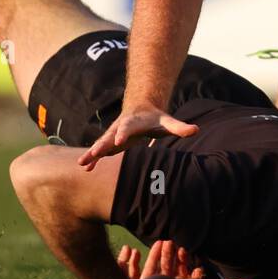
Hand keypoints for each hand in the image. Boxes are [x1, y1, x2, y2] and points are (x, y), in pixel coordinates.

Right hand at [78, 104, 198, 169]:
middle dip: (102, 144)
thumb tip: (195, 130)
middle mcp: (120, 127)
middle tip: (94, 152)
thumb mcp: (167, 122)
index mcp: (133, 121)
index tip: (119, 139)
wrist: (141, 109)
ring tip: (82, 163)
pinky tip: (86, 169)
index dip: (124, 132)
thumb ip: (180, 127)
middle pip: (110, 135)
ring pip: (101, 144)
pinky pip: (100, 152)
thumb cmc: (156, 118)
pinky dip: (94, 160)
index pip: (128, 127)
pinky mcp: (110, 143)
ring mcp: (113, 135)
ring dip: (92, 153)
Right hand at [117, 240, 208, 278]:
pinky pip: (126, 274)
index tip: (183, 250)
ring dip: (153, 256)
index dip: (182, 265)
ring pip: (148, 272)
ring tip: (158, 242)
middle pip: (163, 274)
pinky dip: (129, 261)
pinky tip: (130, 249)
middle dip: (168, 257)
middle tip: (169, 241)